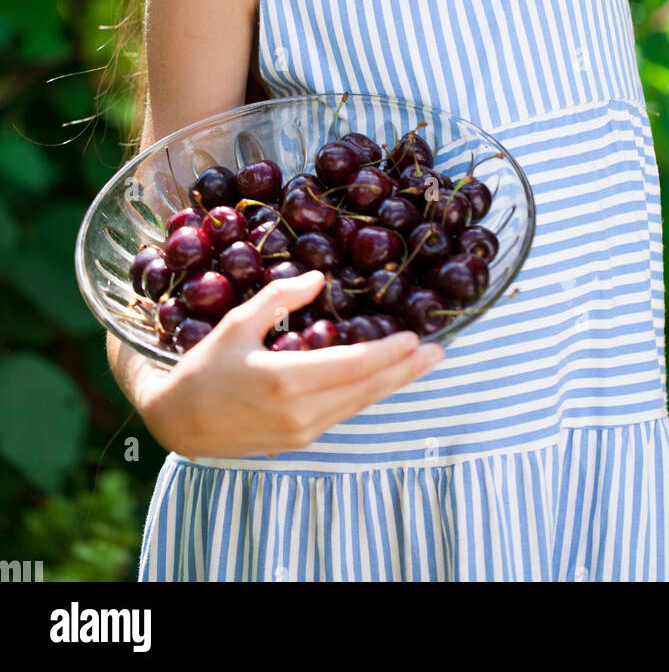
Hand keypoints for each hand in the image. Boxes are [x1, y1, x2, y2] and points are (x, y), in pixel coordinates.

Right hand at [138, 273, 443, 458]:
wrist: (177, 422)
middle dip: (406, 371)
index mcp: (286, 379)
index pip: (353, 365)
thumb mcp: (238, 323)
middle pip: (366, 389)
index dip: (389, 353)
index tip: (415, 338)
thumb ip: (280, 299)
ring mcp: (301, 432)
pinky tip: (382, 381)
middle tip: (439, 353)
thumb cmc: (204, 367)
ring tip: (422, 365)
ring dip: (392, 385)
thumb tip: (320, 278)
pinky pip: (343, 414)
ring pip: (359, 405)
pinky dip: (366, 395)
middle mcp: (300, 411)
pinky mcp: (298, 441)